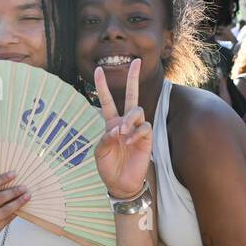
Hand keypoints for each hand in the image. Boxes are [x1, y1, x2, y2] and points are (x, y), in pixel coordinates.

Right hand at [0, 172, 28, 245]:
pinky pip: (6, 220)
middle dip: (12, 191)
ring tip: (26, 196)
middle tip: (23, 187)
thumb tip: (0, 187)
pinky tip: (21, 209)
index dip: (0, 179)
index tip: (12, 174)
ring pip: (4, 210)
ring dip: (17, 202)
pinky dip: (14, 213)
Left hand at [93, 60, 151, 200]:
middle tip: (136, 62)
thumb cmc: (108, 167)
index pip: (107, 101)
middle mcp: (125, 122)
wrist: (120, 184)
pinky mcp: (147, 138)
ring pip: (137, 111)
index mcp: (111, 123)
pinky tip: (128, 141)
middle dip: (133, 78)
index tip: (98, 70)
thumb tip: (117, 128)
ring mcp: (137, 129)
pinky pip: (144, 127)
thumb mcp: (100, 153)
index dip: (102, 86)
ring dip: (129, 119)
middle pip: (131, 95)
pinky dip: (136, 132)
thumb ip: (105, 138)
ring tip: (122, 132)